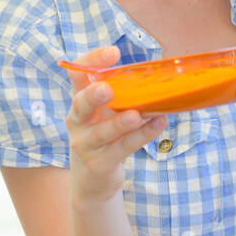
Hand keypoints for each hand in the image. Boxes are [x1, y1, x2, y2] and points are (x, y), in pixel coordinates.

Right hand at [61, 45, 167, 204]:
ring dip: (121, 123)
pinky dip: (141, 136)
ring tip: (138, 114)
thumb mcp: (104, 115)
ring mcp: (86, 145)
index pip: (77, 76)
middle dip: (93, 95)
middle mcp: (77, 122)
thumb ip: (120, 96)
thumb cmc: (104, 139)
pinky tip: (158, 124)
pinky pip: (122, 148)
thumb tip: (156, 74)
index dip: (91, 61)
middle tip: (108, 88)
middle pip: (80, 105)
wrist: (92, 183)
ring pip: (103, 132)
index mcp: (79, 103)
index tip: (112, 52)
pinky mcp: (99, 164)